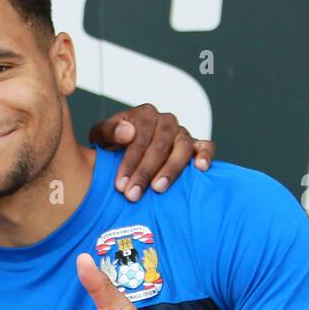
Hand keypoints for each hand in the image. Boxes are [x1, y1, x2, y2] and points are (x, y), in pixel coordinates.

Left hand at [87, 103, 215, 200]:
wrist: (125, 150)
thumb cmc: (113, 145)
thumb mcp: (102, 137)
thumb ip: (108, 131)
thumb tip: (127, 133)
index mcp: (144, 115)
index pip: (139, 137)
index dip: (129, 162)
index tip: (120, 185)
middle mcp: (166, 121)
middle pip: (159, 145)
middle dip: (145, 172)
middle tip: (133, 195)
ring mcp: (182, 132)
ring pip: (182, 147)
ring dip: (171, 169)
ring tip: (158, 188)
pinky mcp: (196, 144)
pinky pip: (207, 146)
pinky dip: (205, 155)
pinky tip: (200, 169)